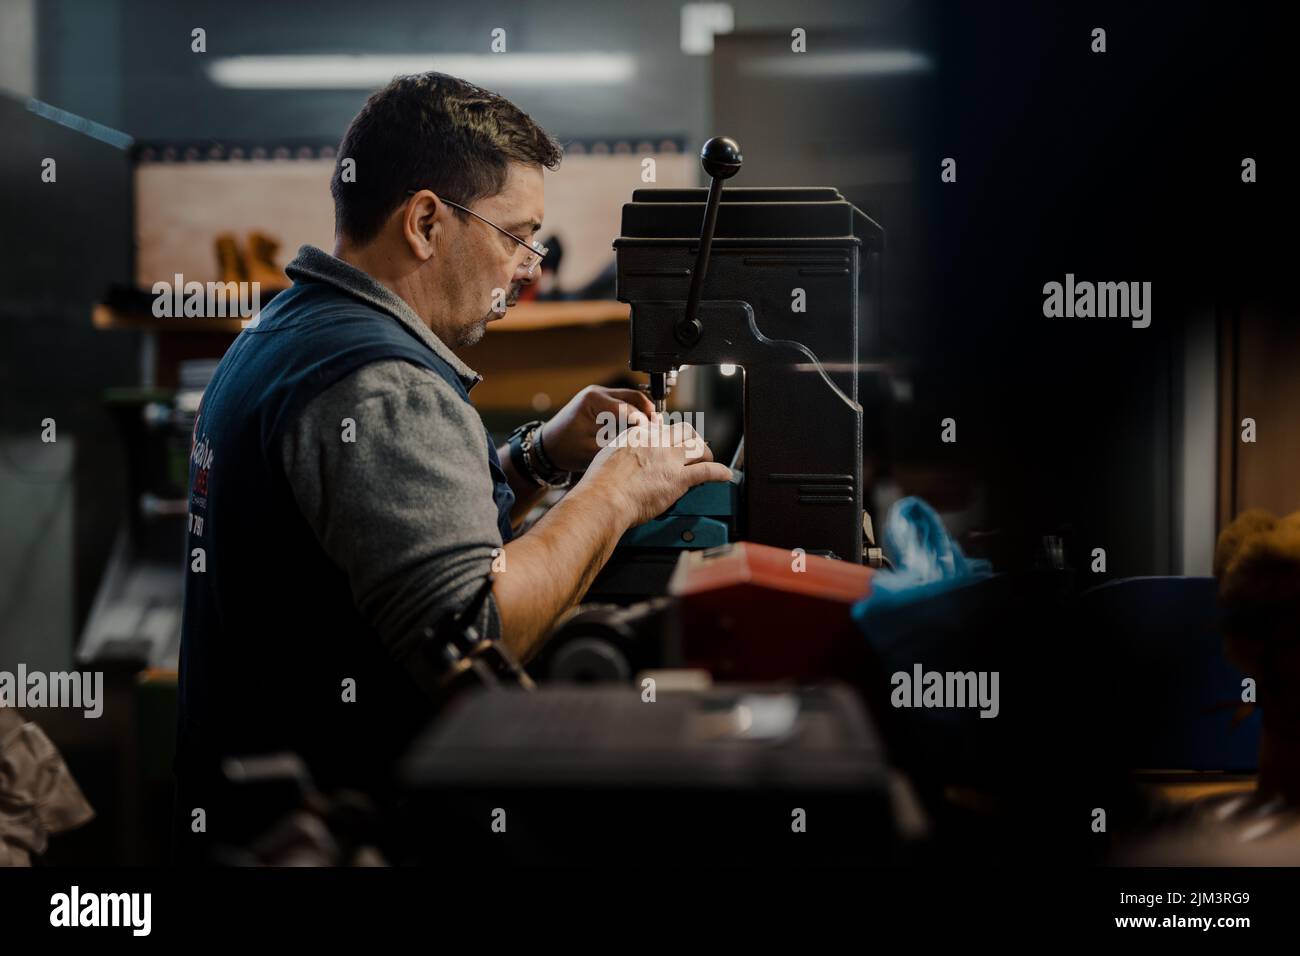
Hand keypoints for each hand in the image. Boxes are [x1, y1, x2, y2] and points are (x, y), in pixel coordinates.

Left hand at [539, 385, 655, 472]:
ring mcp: (601, 395)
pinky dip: (636, 414)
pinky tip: (643, 429)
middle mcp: (598, 392)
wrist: (548, 447)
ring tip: (655, 431)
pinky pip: (626, 403)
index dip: (644, 423)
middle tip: (661, 431)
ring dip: (645, 413)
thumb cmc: (565, 449)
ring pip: (633, 399)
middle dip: (650, 414)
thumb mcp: (593, 450)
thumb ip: (618, 443)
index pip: (628, 408)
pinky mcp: (603, 401)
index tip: (654, 437)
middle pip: (635, 398)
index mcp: (594, 400)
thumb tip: (643, 443)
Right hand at [577, 418, 732, 527]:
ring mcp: (670, 459)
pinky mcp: (679, 478)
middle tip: (694, 448)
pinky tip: (724, 475)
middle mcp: (657, 442)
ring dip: (706, 453)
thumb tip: (625, 452)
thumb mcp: (608, 454)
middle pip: (685, 431)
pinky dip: (719, 472)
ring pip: (698, 447)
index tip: (672, 439)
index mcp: (639, 435)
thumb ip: (623, 449)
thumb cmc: (601, 483)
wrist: (605, 497)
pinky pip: (707, 471)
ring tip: (708, 460)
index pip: (662, 427)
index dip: (670, 434)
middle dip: (692, 439)